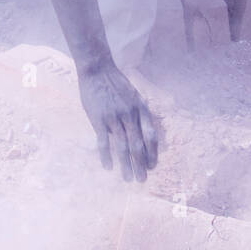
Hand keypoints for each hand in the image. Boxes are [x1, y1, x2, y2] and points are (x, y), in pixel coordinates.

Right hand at [78, 62, 158, 180]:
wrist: (97, 69)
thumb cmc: (116, 83)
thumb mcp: (134, 95)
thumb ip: (138, 114)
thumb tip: (143, 133)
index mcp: (141, 109)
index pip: (151, 136)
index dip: (153, 153)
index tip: (152, 166)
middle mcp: (130, 115)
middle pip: (138, 145)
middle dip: (141, 165)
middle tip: (142, 180)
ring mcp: (114, 117)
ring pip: (122, 147)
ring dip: (126, 165)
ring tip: (128, 179)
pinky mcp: (98, 119)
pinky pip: (103, 142)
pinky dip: (106, 156)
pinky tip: (108, 167)